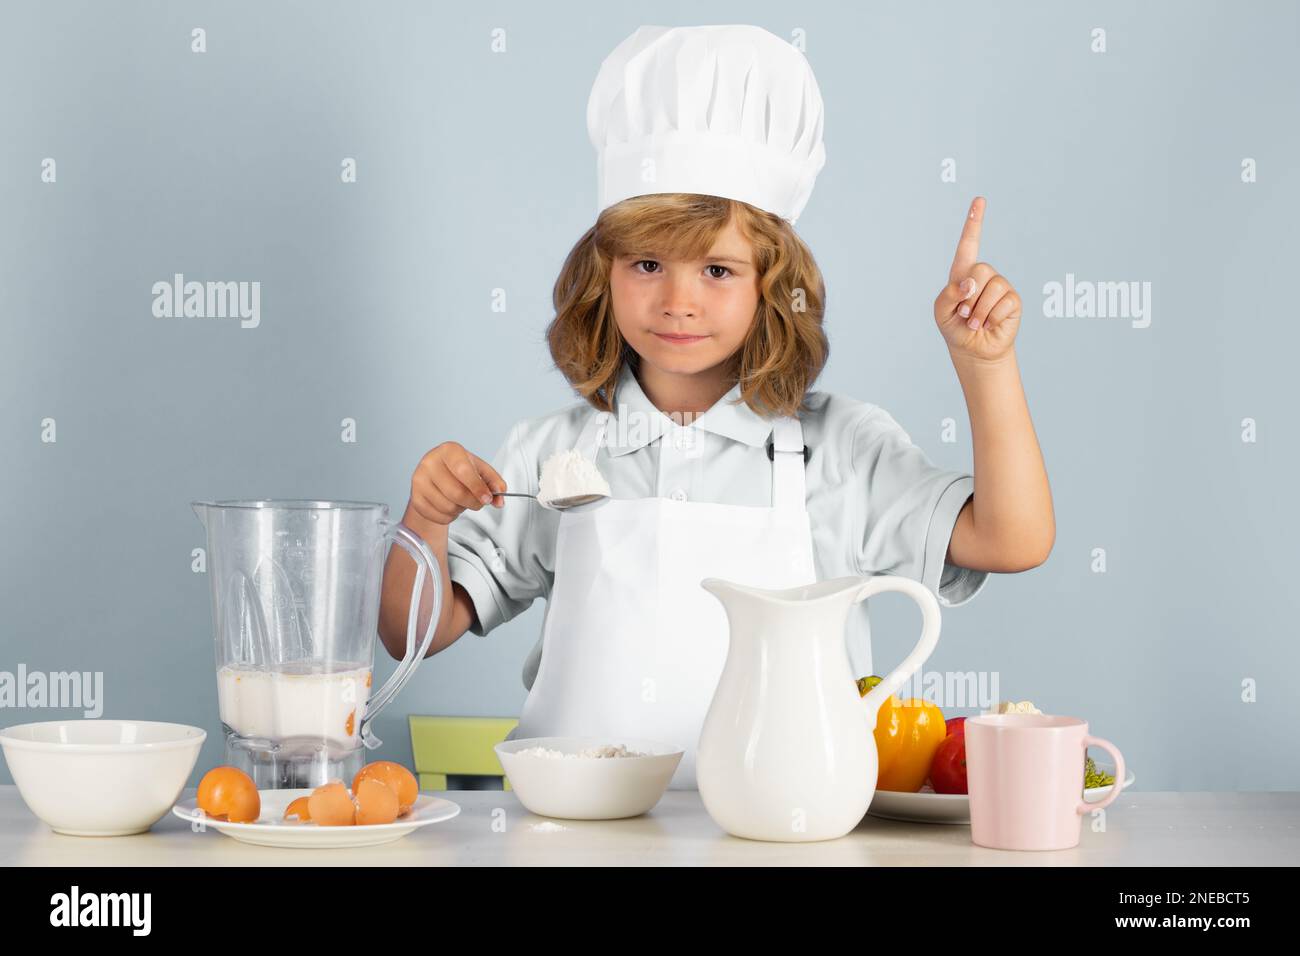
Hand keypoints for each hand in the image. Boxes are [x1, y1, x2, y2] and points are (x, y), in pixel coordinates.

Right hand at [409, 442, 505, 524]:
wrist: (436, 475)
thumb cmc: (460, 470)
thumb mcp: (480, 470)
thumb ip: (494, 483)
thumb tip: (499, 501)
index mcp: (449, 451)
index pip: (463, 471)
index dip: (477, 488)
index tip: (487, 499)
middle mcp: (430, 463)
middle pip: (456, 492)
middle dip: (472, 502)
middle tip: (479, 503)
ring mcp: (419, 481)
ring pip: (447, 506)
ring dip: (460, 509)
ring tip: (461, 501)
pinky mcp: (415, 498)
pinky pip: (438, 516)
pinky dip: (449, 517)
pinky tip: (451, 506)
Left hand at [933, 197, 1020, 364]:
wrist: (973, 350)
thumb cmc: (955, 327)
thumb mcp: (941, 311)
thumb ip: (949, 293)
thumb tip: (970, 283)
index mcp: (963, 273)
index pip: (969, 244)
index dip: (974, 222)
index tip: (979, 200)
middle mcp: (984, 275)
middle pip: (980, 269)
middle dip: (969, 296)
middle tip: (964, 313)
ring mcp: (1001, 286)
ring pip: (992, 287)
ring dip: (978, 310)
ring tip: (975, 322)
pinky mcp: (1013, 301)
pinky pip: (1004, 303)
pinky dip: (991, 317)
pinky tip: (988, 325)